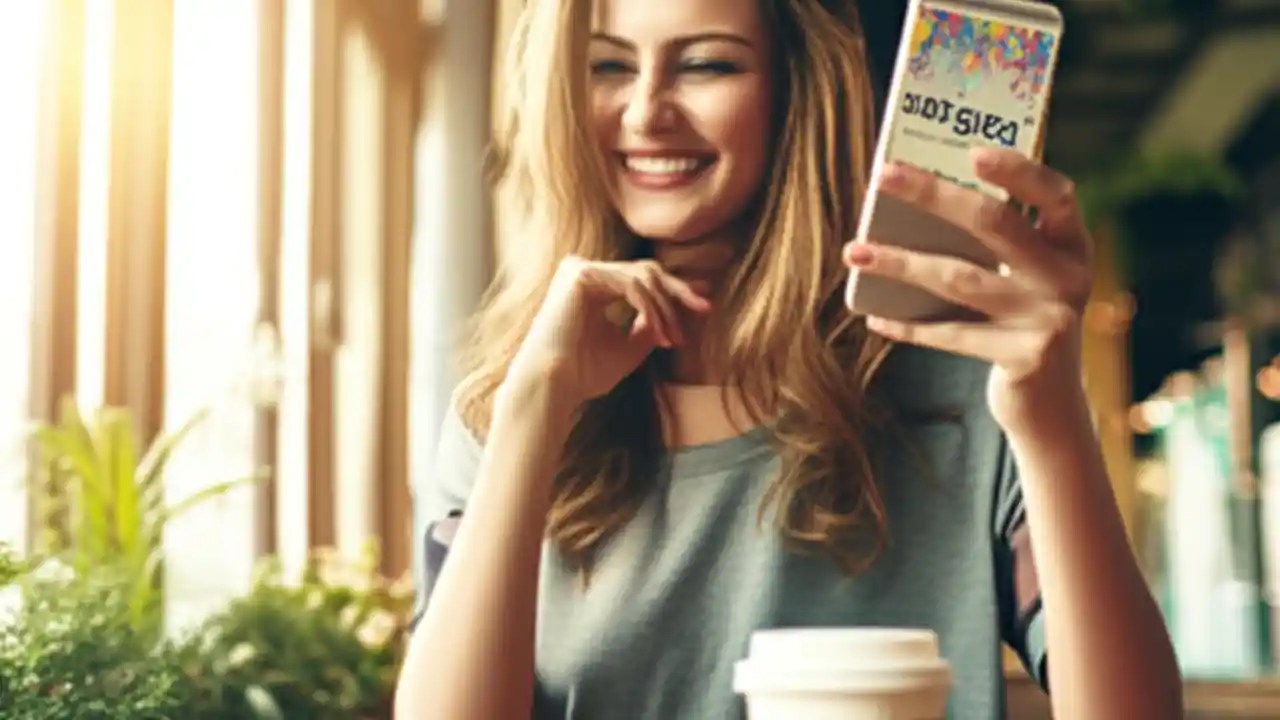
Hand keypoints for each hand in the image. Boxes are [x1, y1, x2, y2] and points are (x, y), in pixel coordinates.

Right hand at [507, 255, 711, 405]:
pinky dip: (651, 309)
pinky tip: (658, 333)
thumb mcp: (628, 348)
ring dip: (665, 310)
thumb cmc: (584, 373)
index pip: (642, 280)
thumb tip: (677, 310)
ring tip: (672, 340)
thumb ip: (648, 326)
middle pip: (647, 271)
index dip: (675, 292)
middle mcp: (584, 272)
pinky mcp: (580, 274)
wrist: (553, 387)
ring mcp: (580, 269)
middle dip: (678, 292)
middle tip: (706, 308)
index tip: (704, 306)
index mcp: (592, 286)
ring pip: (643, 278)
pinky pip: (631, 285)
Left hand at [843, 148, 1093, 431]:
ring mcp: (1050, 318)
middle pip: (996, 224)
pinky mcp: (1026, 357)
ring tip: (854, 251)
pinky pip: (951, 334)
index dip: (1019, 171)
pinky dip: (909, 325)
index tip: (972, 153)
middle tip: (883, 176)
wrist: (1053, 408)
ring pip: (960, 279)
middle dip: (934, 195)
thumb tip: (915, 203)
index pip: (1056, 194)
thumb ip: (996, 247)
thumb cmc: (1024, 326)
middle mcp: (1068, 278)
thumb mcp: (1027, 281)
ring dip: (901, 262)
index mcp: (1072, 246)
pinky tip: (875, 315)